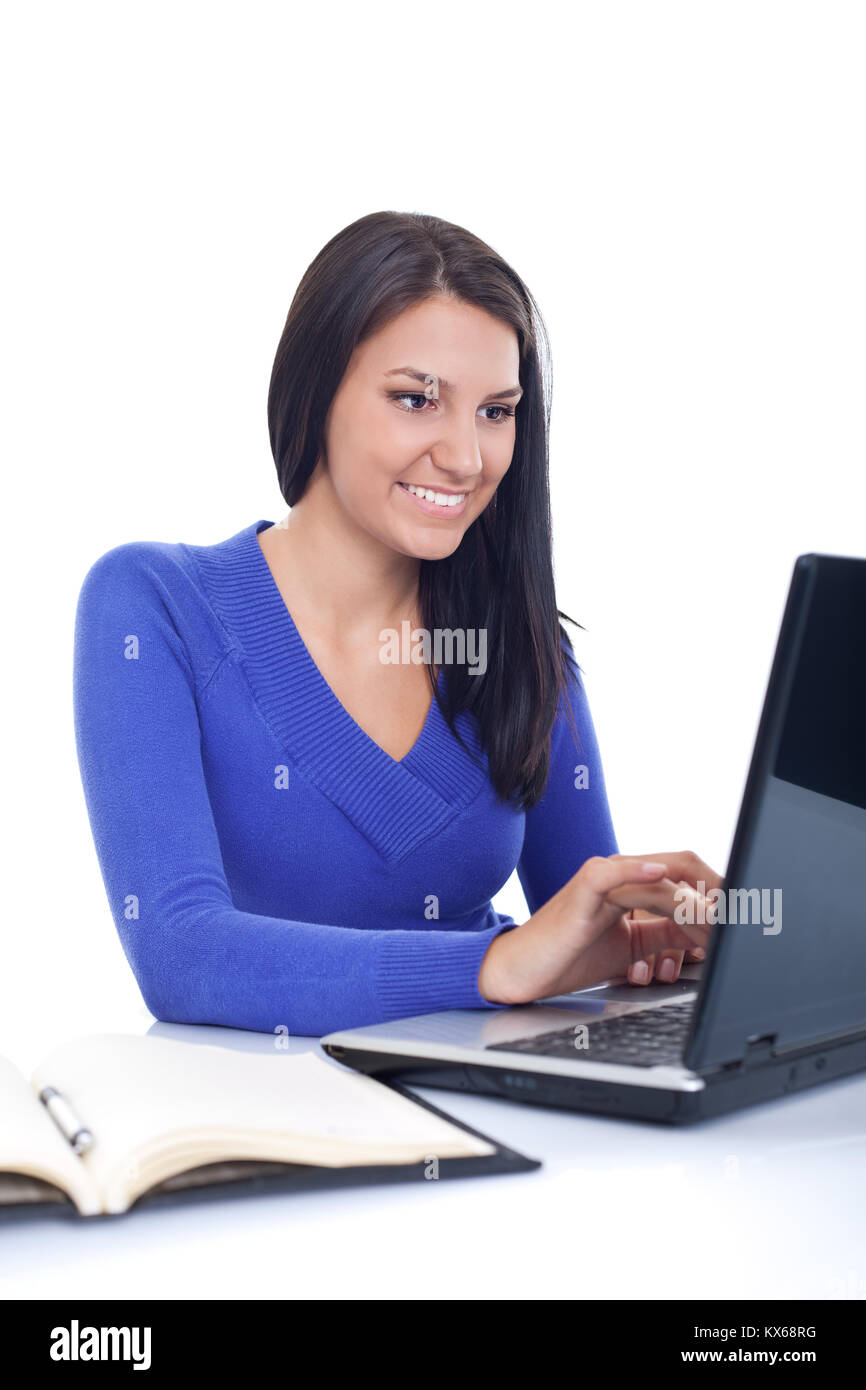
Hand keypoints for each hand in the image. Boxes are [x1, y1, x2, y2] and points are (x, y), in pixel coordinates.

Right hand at [478, 850, 717, 1005]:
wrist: (525, 973)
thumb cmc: (569, 957)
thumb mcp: (633, 948)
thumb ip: (664, 934)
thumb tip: (703, 934)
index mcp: (629, 887)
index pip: (682, 884)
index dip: (712, 900)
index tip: (738, 921)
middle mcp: (618, 876)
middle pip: (677, 877)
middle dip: (710, 901)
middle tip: (737, 921)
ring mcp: (600, 878)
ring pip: (655, 878)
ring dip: (688, 898)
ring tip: (714, 916)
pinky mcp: (582, 888)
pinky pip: (612, 873)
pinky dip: (638, 872)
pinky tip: (661, 875)